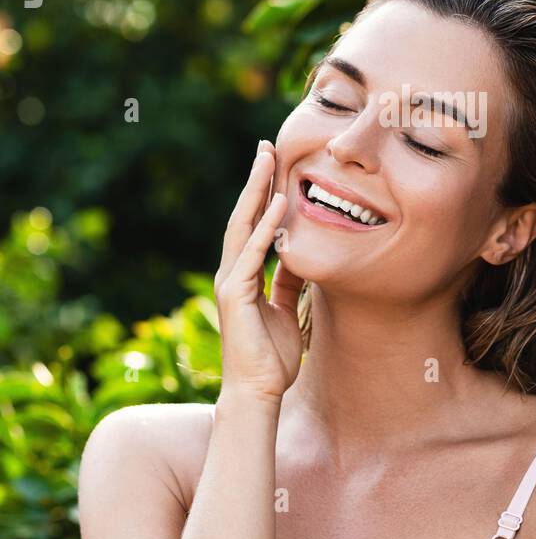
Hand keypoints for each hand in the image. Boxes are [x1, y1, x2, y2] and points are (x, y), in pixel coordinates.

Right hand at [214, 140, 303, 403]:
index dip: (262, 192)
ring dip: (256, 191)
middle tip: (266, 145)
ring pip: (241, 226)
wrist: (258, 393)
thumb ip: (289, 280)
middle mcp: (232, 272)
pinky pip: (252, 253)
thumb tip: (300, 254)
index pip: (251, 223)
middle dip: (255, 179)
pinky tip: (279, 203)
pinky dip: (265, 226)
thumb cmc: (272, 356)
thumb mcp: (287, 308)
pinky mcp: (236, 295)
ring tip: (268, 159)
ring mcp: (230, 282)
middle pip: (242, 215)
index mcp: (244, 274)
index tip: (273, 162)